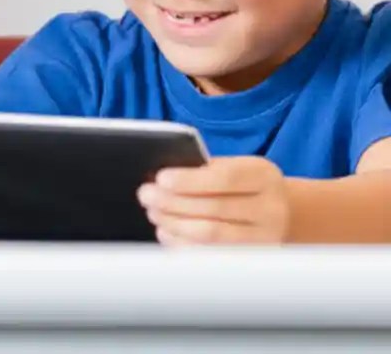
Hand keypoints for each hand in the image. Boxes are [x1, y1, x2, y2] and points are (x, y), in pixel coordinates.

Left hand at [138, 156, 289, 244]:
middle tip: (146, 195)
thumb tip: (161, 180)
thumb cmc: (243, 186)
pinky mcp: (250, 259)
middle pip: (214, 208)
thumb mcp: (233, 166)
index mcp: (263, 176)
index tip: (161, 178)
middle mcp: (270, 209)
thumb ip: (202, 169)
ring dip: (174, 222)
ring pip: (211, 234)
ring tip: (154, 212)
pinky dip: (181, 243)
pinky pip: (210, 255)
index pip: (226, 178)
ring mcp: (264, 238)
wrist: (279, 213)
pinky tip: (166, 232)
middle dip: (172, 202)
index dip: (190, 180)